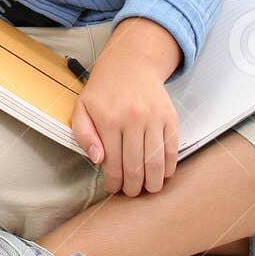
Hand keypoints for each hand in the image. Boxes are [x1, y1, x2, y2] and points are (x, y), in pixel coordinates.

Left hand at [69, 21, 180, 195]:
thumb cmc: (103, 90)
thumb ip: (84, 135)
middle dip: (133, 187)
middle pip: (136, 166)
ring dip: (153, 182)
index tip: (113, 189)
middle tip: (131, 193)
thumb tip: (97, 160)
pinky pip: (172, 149)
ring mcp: (153, 118)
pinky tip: (163, 174)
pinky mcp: (169, 117)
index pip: (112, 163)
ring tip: (148, 189)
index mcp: (108, 119)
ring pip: (156, 161)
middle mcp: (132, 119)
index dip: (114, 182)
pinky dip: (169, 167)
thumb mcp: (82, 108)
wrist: (130, 63)